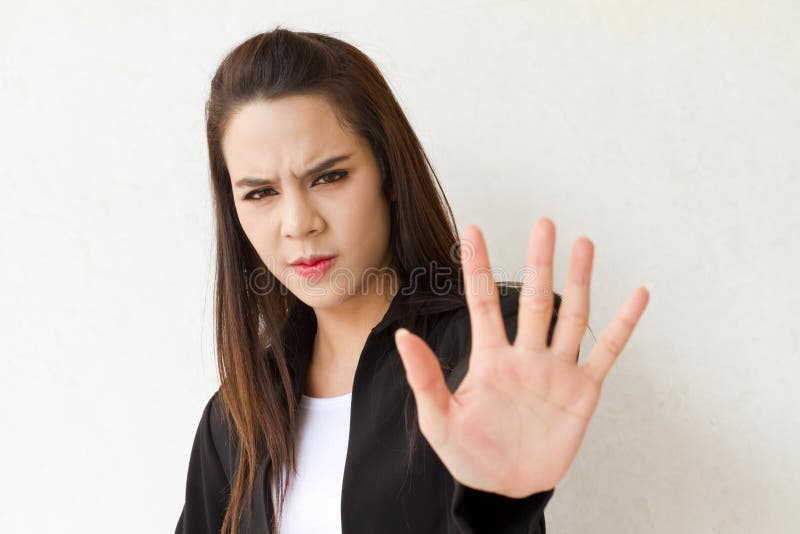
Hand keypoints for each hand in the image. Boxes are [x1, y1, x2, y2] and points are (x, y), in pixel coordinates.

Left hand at [394, 217, 649, 497]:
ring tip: (584, 244)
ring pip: (570, 316)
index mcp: (490, 359)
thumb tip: (404, 337)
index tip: (475, 230)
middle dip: (539, 262)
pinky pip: (606, 352)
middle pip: (534, 299)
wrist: (506, 488)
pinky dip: (623, 325)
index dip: (479, 266)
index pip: (482, 302)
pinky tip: (638, 295)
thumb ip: (425, 378)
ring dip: (580, 281)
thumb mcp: (438, 420)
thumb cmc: (469, 454)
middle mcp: (525, 356)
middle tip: (545, 224)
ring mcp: (555, 371)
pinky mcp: (582, 392)